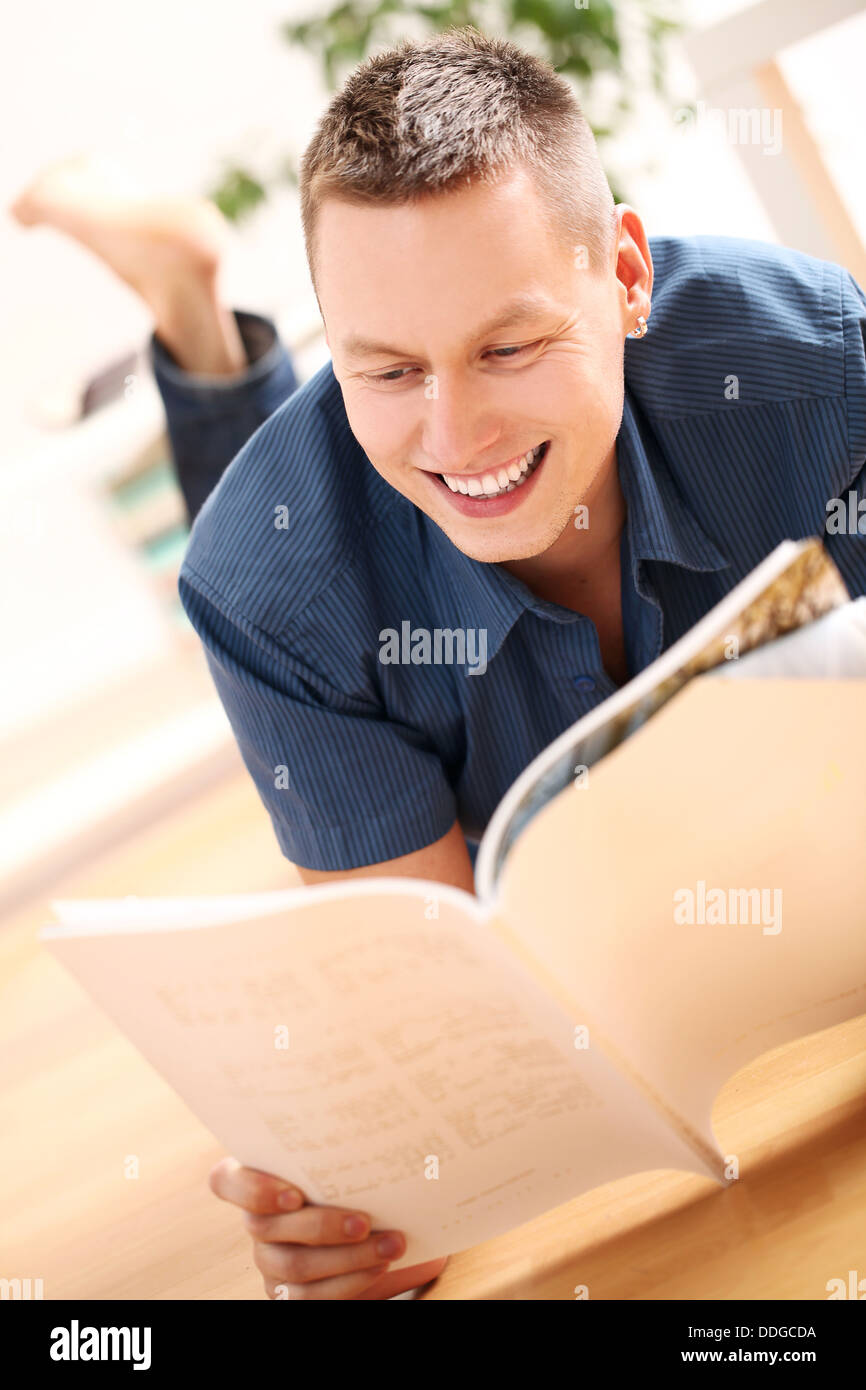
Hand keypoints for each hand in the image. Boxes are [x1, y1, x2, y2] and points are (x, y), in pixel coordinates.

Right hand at [209, 1157, 448, 1299]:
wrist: (377, 1222)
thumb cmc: (357, 1177)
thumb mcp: (347, 1157)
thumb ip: (344, 1147)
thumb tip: (377, 1123)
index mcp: (256, 1176)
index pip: (225, 1181)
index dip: (252, 1189)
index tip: (294, 1194)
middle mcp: (256, 1220)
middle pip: (267, 1227)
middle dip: (321, 1226)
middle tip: (364, 1222)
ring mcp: (269, 1260)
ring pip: (293, 1266)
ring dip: (348, 1257)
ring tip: (391, 1245)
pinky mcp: (289, 1293)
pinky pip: (311, 1296)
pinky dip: (350, 1282)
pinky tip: (379, 1266)